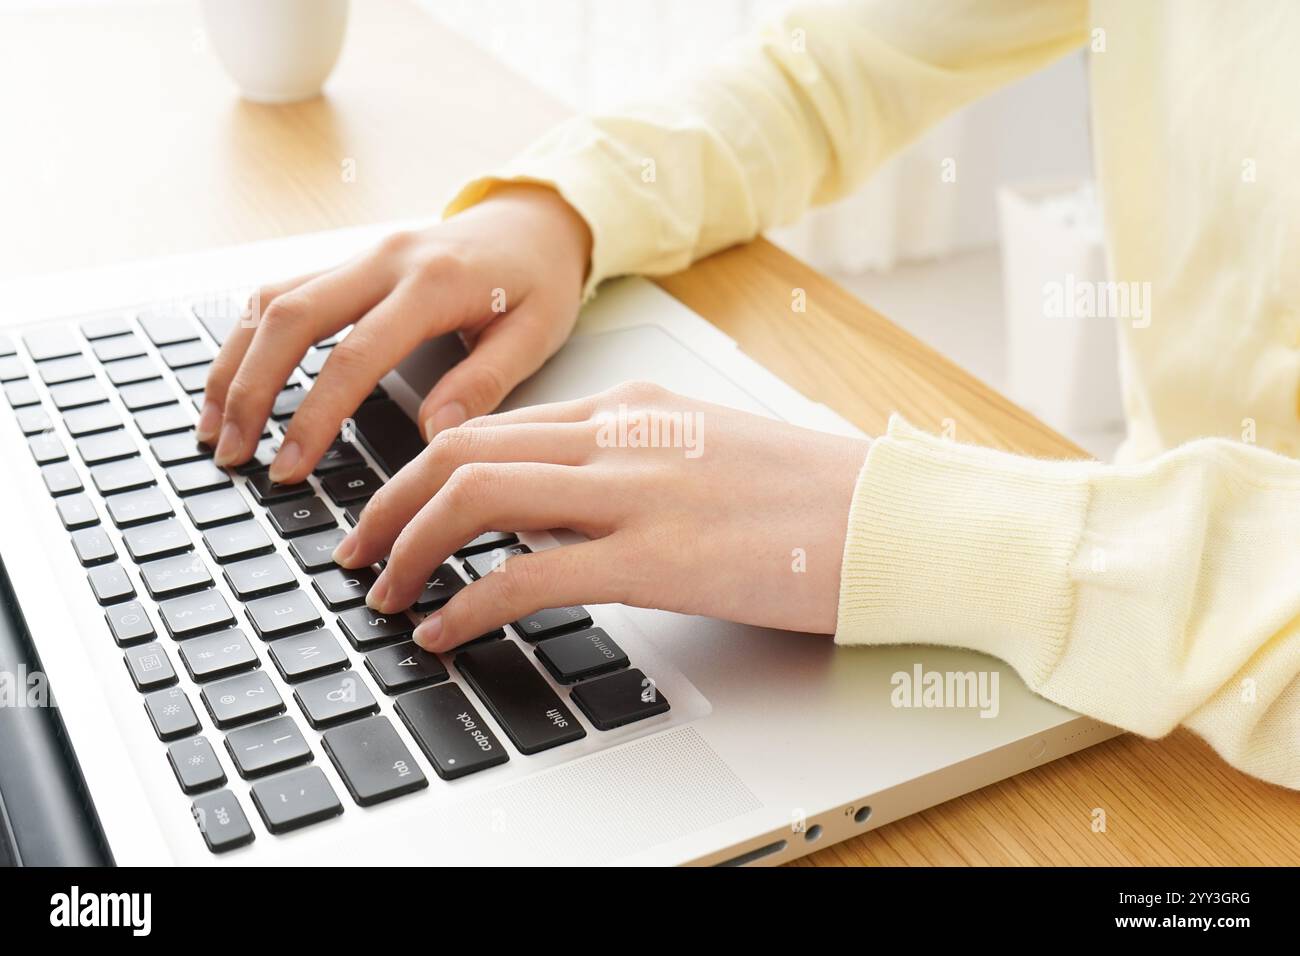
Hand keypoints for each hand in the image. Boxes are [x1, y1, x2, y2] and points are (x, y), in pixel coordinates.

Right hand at [196, 184, 592, 481]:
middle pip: (289, 318)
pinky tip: (234, 381)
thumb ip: (484, 384)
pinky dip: (248, 337)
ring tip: (215, 428)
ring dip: (233, 363)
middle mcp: (384, 260)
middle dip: (250, 389)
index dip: (314, 415)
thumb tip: (433, 436)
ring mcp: (360, 256)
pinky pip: (282, 293)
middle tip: (232, 453)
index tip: (289, 466)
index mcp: (432, 283)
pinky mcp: (349, 262)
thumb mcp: (535, 335)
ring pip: (271, 301)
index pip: (353, 355)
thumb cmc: (540, 281)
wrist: (538, 220)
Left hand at [333, 382, 870, 651]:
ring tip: (383, 591)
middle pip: (461, 449)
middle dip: (387, 501)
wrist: (892, 517)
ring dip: (408, 545)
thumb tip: (556, 509)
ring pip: (475, 496)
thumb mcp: (705, 450)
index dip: (422, 467)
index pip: (495, 424)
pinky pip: (528, 577)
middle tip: (356, 549)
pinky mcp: (658, 558)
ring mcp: (636, 493)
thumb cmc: (811, 492)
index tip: (391, 506)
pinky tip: (445, 629)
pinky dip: (467, 603)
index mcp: (632, 408)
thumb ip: (627, 465)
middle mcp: (620, 437)